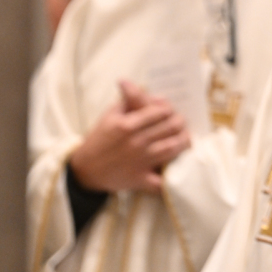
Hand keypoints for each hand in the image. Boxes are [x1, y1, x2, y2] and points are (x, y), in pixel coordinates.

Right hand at [68, 80, 190, 193]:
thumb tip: (149, 89)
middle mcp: (136, 142)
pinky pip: (160, 181)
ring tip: (185, 137)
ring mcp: (140, 162)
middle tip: (180, 121)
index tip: (169, 109)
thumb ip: (129, 100)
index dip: (168, 108)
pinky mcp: (140, 180)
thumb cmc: (99, 139)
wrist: (85, 170)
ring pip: (172, 148)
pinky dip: (170, 177)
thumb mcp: (110, 115)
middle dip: (179, 121)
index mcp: (127, 125)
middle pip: (169, 128)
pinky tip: (177, 169)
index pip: (158, 112)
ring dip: (183, 141)